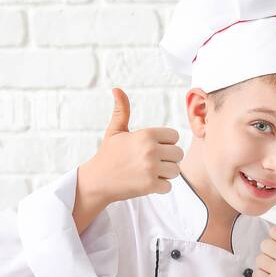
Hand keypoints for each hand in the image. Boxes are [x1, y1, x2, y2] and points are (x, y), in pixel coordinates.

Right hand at [80, 87, 182, 204]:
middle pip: (178, 154)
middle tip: (151, 162)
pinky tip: (146, 182)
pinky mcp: (150, 185)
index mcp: (146, 134)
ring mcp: (151, 168)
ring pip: (176, 171)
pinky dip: (160, 187)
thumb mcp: (115, 131)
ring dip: (165, 174)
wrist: (97, 181)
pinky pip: (168, 186)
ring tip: (149, 172)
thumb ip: (122, 111)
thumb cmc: (108, 155)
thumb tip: (117, 89)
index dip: (165, 143)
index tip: (153, 148)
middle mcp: (150, 150)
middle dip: (168, 159)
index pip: (174, 136)